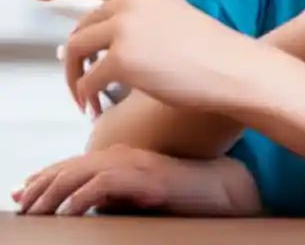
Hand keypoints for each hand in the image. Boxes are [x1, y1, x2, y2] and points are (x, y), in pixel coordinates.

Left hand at [12, 145, 260, 216]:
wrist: (221, 187)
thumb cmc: (183, 192)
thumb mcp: (139, 191)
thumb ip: (113, 193)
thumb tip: (85, 208)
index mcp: (120, 153)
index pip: (72, 163)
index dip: (43, 176)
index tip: (22, 192)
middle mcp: (122, 153)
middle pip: (68, 166)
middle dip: (40, 186)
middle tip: (23, 206)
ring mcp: (134, 163)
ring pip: (79, 173)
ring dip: (52, 194)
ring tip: (37, 211)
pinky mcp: (144, 177)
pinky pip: (103, 184)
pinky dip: (80, 198)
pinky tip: (69, 212)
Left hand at [33, 0, 249, 116]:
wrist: (234, 69)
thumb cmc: (209, 54)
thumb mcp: (170, 21)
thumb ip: (130, 24)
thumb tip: (71, 48)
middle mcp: (130, 1)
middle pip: (80, 29)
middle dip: (75, 59)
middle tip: (80, 83)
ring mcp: (125, 28)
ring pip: (75, 53)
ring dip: (74, 80)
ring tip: (84, 101)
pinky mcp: (122, 58)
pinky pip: (88, 81)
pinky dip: (86, 98)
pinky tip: (95, 111)